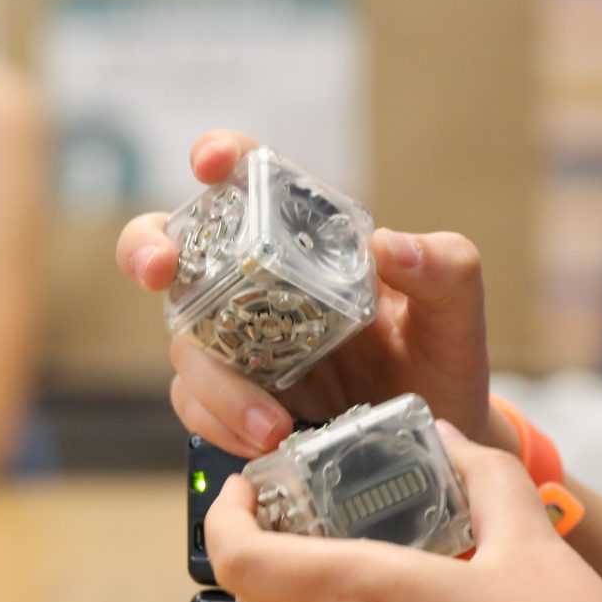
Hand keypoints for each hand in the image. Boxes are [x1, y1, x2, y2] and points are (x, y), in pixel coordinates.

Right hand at [117, 130, 495, 456]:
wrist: (431, 444)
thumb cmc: (438, 361)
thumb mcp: (455, 316)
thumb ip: (445, 270)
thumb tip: (389, 246)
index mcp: (301, 243)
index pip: (247, 184)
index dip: (220, 158)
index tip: (212, 162)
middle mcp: (252, 285)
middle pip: (172, 248)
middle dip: (145, 248)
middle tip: (158, 269)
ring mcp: (232, 343)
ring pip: (183, 344)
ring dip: (213, 382)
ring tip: (270, 424)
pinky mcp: (226, 400)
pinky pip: (194, 404)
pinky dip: (219, 421)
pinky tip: (263, 440)